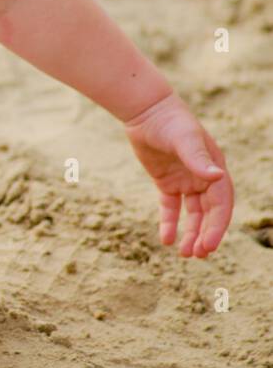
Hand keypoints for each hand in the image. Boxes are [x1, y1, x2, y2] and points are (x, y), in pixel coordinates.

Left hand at [122, 91, 232, 257]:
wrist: (146, 112)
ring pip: (192, 214)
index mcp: (215, 170)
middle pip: (209, 213)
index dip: (217, 227)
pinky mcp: (167, 182)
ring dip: (191, 233)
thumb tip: (217, 176)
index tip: (208, 245)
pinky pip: (171, 207)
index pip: (221, 205)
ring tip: (185, 254)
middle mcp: (204, 178)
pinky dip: (170, 223)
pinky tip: (166, 239)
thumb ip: (198, 159)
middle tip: (197, 255)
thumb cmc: (170, 123)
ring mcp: (186, 181)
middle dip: (205, 235)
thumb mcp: (184, 140)